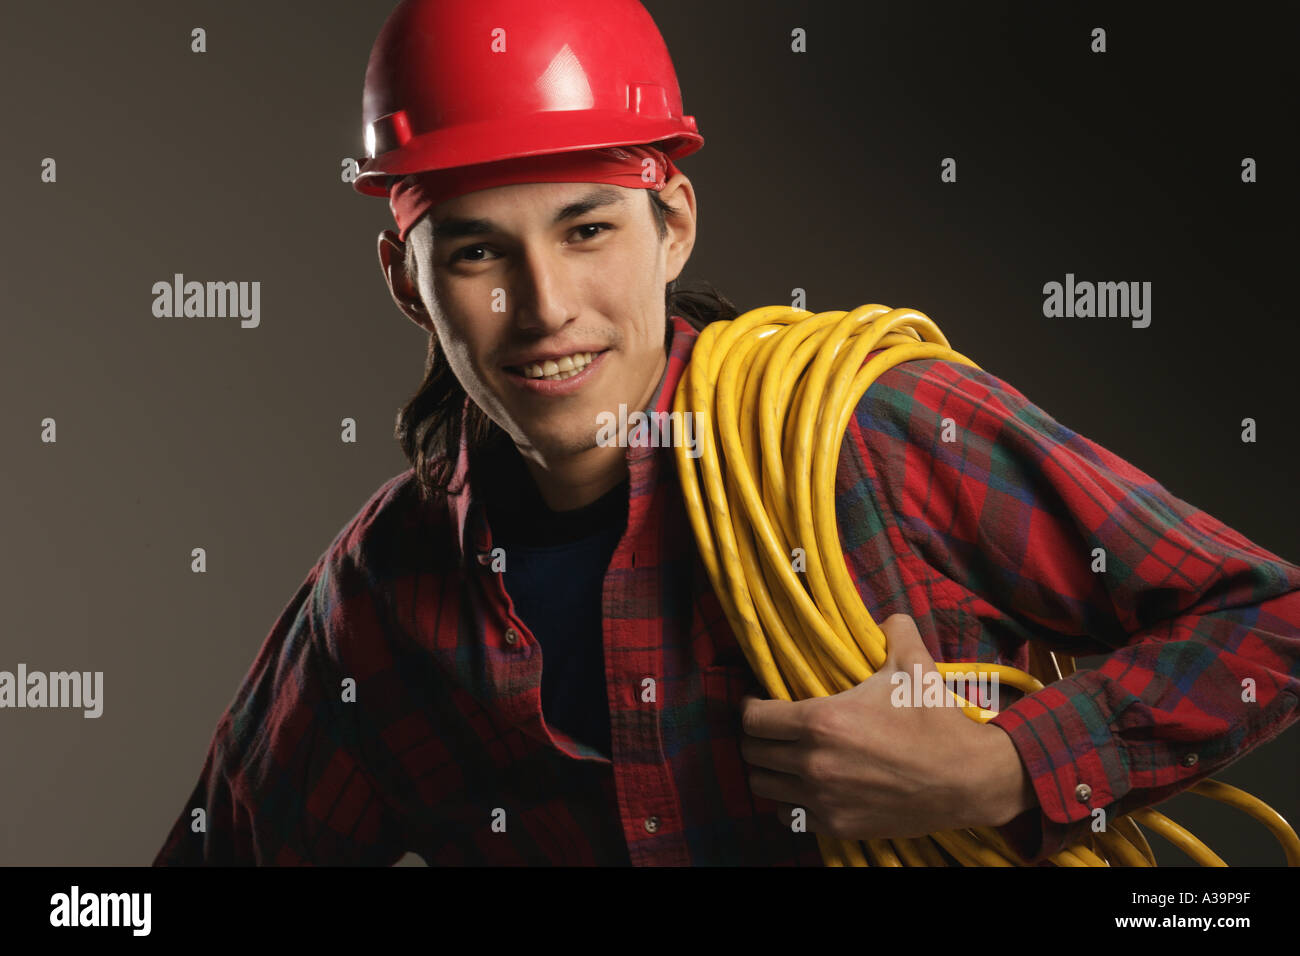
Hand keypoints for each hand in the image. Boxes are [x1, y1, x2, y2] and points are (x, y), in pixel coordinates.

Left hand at [738, 613, 1036, 839]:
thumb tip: (885, 618)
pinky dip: (791, 801)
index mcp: (822, 721)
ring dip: (769, 770)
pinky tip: (806, 787)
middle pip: (752, 753)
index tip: (760, 701)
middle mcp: (814, 763)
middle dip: (758, 737)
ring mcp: (823, 799)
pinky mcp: (837, 825)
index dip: (751, 707)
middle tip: (773, 728)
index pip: (752, 718)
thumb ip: (893, 631)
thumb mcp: (913, 664)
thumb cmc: (936, 720)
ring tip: (785, 757)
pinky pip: (791, 815)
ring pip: (764, 786)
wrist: (968, 779)